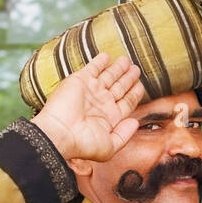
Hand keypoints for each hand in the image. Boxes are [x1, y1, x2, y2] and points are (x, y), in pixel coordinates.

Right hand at [30, 52, 145, 161]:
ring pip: (109, 76)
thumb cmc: (84, 144)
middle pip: (120, 87)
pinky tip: (108, 56)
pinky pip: (93, 68)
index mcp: (110, 117)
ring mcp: (91, 91)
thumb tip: (136, 122)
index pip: (127, 102)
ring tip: (128, 61)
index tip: (141, 85)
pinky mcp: (80, 80)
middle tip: (136, 69)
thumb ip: (125, 135)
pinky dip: (100, 61)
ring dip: (118, 68)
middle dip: (128, 78)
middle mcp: (101, 102)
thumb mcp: (110, 146)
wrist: (60, 133)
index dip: (135, 93)